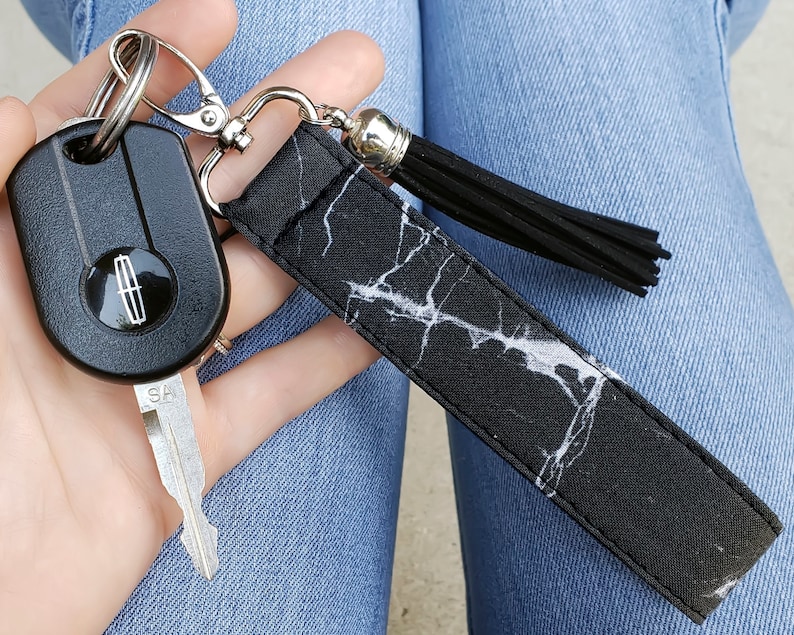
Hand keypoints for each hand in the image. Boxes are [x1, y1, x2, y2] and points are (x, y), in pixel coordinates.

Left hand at [0, 1, 383, 631]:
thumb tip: (23, 103)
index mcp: (19, 255)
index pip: (95, 136)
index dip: (156, 68)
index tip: (219, 19)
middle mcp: (91, 301)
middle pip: (201, 197)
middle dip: (277, 130)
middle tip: (346, 82)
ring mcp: (147, 371)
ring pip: (254, 287)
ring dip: (320, 233)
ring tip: (378, 182)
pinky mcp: (187, 447)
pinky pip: (275, 394)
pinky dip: (331, 359)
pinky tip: (375, 317)